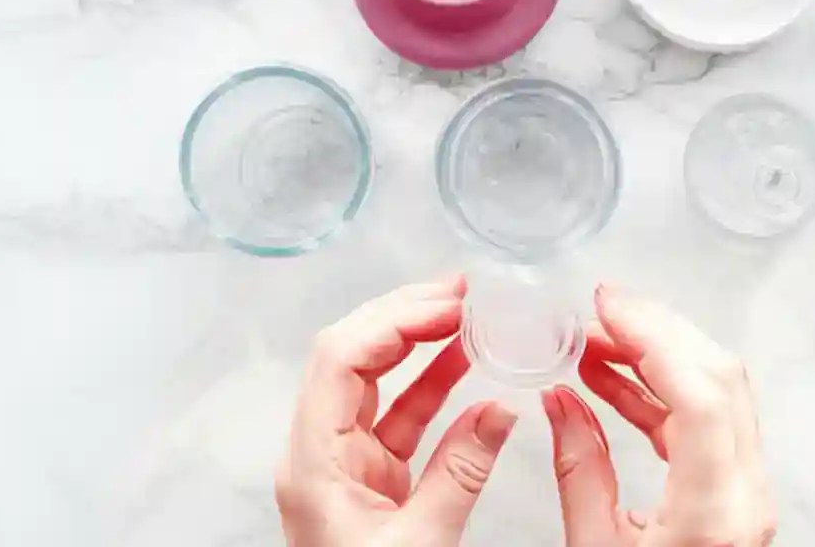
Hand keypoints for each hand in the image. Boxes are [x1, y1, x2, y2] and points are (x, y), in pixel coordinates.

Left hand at [276, 276, 517, 546]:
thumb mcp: (423, 543)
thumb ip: (463, 470)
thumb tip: (501, 408)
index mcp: (313, 463)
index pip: (340, 359)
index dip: (393, 319)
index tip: (447, 303)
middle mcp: (320, 453)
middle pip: (352, 357)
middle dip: (405, 316)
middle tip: (459, 293)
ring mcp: (344, 464)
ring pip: (376, 382)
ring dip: (422, 345)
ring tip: (466, 316)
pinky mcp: (370, 479)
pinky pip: (400, 418)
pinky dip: (433, 388)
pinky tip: (467, 368)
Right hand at [544, 284, 776, 545]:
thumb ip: (578, 469)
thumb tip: (559, 399)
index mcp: (713, 514)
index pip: (699, 398)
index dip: (653, 337)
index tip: (608, 305)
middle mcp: (745, 495)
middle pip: (718, 379)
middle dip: (657, 330)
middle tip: (601, 308)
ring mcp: (748, 490)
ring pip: (717, 391)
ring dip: (657, 355)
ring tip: (595, 341)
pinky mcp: (737, 489)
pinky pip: (704, 420)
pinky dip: (660, 390)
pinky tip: (611, 379)